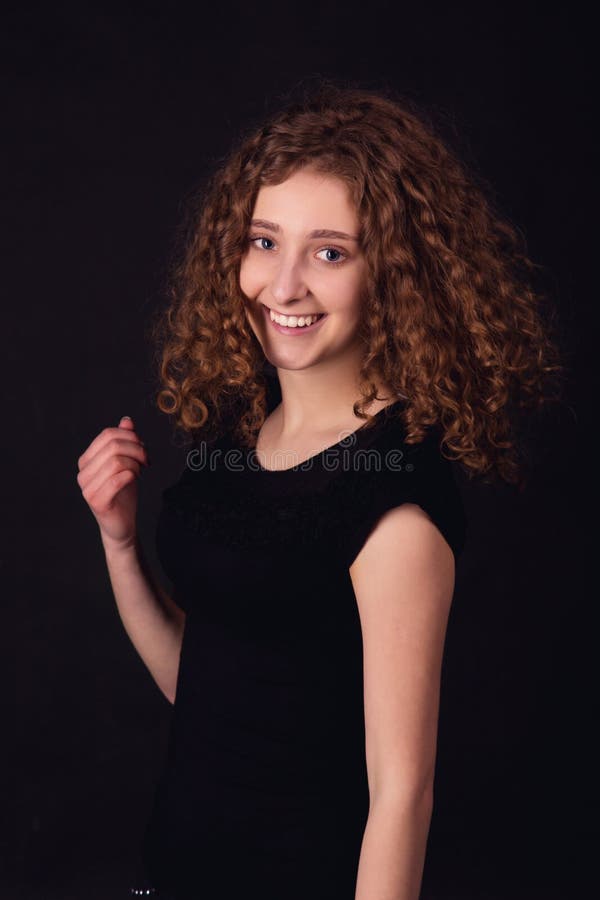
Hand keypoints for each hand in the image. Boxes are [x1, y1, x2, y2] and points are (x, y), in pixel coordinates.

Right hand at [77, 416, 149, 550]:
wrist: (122, 525)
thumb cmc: (123, 493)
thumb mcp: (126, 463)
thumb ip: (124, 443)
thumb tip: (126, 421)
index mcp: (87, 460)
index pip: (108, 435)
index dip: (130, 437)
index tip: (143, 449)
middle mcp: (83, 472)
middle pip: (113, 446)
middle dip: (136, 449)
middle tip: (147, 461)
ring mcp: (87, 488)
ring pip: (116, 461)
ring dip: (135, 464)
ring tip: (140, 472)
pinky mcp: (97, 501)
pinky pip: (118, 479)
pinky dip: (132, 476)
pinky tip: (135, 480)